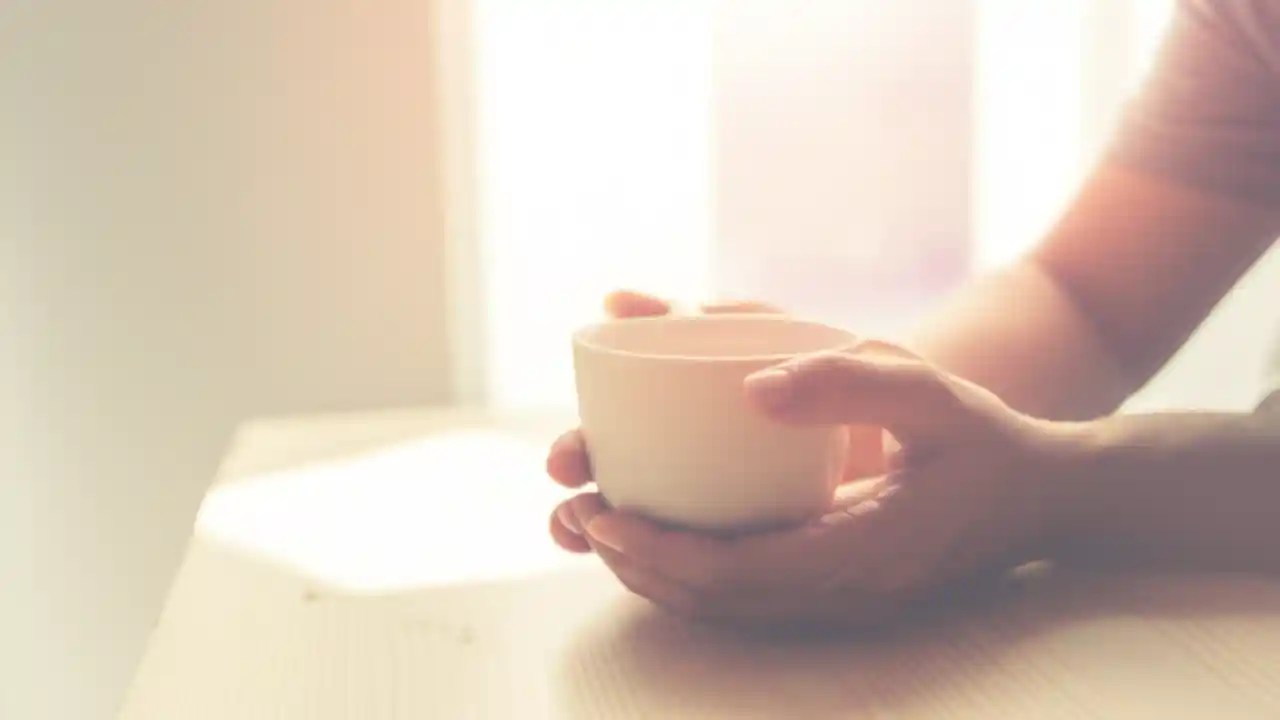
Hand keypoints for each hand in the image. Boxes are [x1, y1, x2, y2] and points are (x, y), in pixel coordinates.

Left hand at [548, 321, 1066, 628]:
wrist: (1049, 497)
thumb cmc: (988, 439)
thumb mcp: (926, 392)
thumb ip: (844, 385)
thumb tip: (751, 390)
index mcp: (860, 552)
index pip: (734, 573)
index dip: (656, 551)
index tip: (601, 511)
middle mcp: (846, 594)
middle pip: (716, 603)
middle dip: (636, 565)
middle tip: (577, 515)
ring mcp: (846, 605)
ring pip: (728, 612)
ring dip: (656, 578)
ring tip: (600, 530)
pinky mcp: (844, 595)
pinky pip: (750, 603)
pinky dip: (694, 580)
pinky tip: (664, 544)